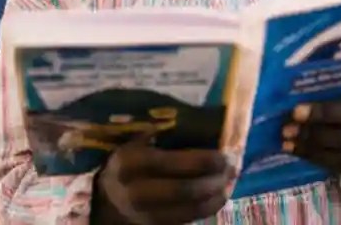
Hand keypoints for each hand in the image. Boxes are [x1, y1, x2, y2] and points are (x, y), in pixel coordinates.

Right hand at [93, 140, 235, 224]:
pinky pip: (188, 220)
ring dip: (215, 196)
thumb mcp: (135, 142)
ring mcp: (145, 215)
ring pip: (189, 209)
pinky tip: (219, 195)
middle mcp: (136, 191)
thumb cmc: (129, 161)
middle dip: (213, 180)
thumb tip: (204, 125)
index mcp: (130, 163)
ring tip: (230, 181)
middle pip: (184, 190)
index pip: (172, 163)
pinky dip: (208, 208)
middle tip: (232, 168)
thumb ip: (161, 135)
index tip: (223, 154)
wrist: (109, 198)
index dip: (201, 160)